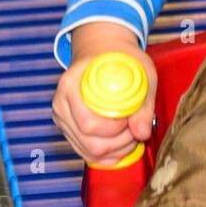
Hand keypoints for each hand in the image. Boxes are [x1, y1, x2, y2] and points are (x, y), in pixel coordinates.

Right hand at [52, 23, 158, 167]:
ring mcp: (62, 118)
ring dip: (116, 151)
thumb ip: (144, 104)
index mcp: (72, 84)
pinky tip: (122, 144)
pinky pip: (87, 153)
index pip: (89, 123)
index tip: (132, 118)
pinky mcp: (68, 129)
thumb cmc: (122, 59)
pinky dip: (108, 155)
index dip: (115, 129)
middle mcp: (61, 104)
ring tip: (132, 135)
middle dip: (120, 143)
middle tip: (136, 130)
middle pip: (89, 142)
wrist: (102, 51)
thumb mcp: (141, 72)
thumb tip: (142, 133)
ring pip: (89, 152)